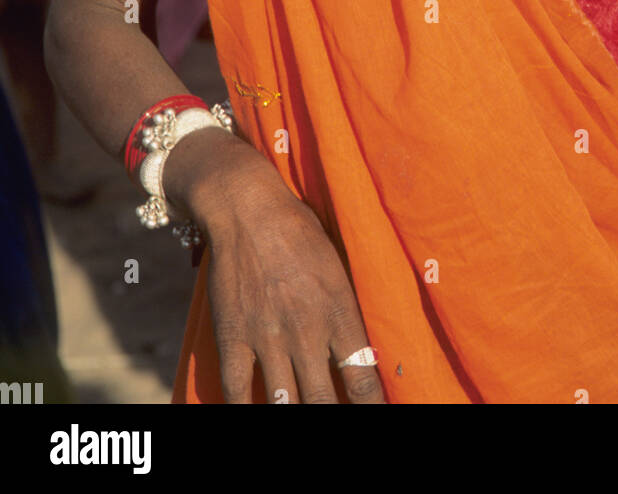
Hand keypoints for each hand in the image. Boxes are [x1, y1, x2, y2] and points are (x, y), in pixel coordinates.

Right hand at [166, 134, 384, 404]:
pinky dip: (244, 411)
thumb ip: (351, 308)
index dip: (372, 408)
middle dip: (332, 416)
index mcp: (339, 311)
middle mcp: (305, 331)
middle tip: (336, 417)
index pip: (364, 381)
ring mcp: (267, 337)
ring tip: (301, 414)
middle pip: (324, 402)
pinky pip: (237, 391)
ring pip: (284, 404)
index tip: (376, 413)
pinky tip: (254, 414)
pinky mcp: (233, 336)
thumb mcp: (339, 264)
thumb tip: (370, 347)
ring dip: (294, 414)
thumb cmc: (300, 230)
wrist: (247, 208)